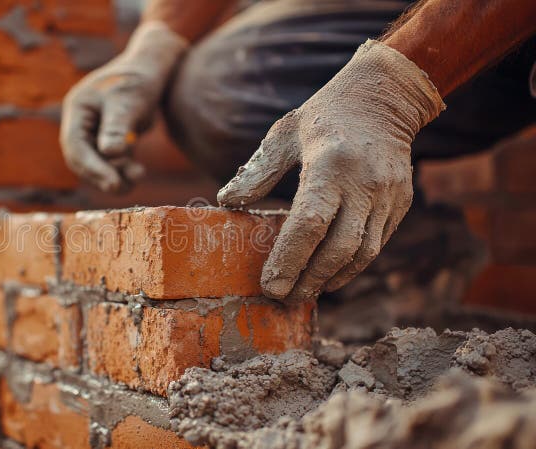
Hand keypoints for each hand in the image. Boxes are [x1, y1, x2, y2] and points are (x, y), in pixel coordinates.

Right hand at [60, 22, 187, 192]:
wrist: (155, 67)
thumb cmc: (140, 79)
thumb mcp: (128, 101)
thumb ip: (117, 127)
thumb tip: (110, 153)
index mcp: (77, 108)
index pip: (75, 145)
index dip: (91, 167)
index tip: (112, 182)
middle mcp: (81, 120)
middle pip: (82, 158)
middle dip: (101, 175)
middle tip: (122, 188)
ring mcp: (94, 129)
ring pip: (97, 162)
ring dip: (114, 175)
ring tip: (137, 179)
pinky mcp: (110, 137)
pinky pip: (111, 160)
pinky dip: (122, 169)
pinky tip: (138, 173)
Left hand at [218, 40, 444, 302]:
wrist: (385, 95)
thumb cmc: (324, 115)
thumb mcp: (284, 134)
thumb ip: (257, 172)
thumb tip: (227, 202)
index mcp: (330, 163)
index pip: (309, 223)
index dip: (289, 260)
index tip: (269, 286)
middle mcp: (364, 182)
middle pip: (338, 248)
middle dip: (309, 279)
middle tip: (283, 298)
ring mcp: (388, 194)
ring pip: (362, 253)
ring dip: (331, 279)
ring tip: (304, 293)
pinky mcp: (401, 202)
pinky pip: (376, 244)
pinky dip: (351, 265)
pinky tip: (328, 274)